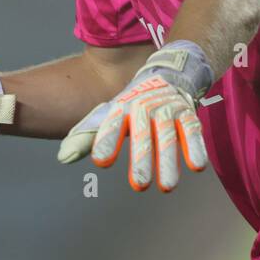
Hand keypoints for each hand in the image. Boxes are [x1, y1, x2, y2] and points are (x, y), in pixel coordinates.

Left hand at [57, 41, 212, 191]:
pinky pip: (191, 130)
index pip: (112, 125)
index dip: (107, 141)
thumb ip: (87, 137)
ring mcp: (167, 110)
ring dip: (168, 161)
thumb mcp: (110, 115)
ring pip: (168, 136)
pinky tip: (196, 166)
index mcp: (122, 108)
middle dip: (142, 159)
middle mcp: (144, 107)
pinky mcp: (187, 114)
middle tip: (139, 185)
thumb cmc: (134, 104)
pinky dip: (195, 147)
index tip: (101, 161)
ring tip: (166, 186)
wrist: (169, 73)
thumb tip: (63, 158)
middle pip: (143, 134)